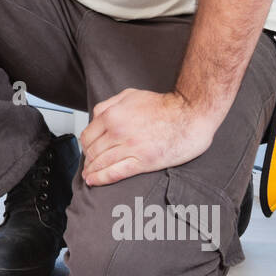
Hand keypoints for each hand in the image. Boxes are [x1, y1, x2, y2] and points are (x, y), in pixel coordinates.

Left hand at [79, 88, 217, 186]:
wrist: (189, 114)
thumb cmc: (163, 105)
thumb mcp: (129, 95)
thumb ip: (109, 105)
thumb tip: (95, 117)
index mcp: (112, 115)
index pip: (87, 136)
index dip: (85, 145)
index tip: (87, 150)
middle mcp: (118, 132)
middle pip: (92, 151)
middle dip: (87, 160)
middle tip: (88, 165)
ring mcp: (130, 148)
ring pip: (101, 163)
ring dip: (92, 171)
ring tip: (89, 176)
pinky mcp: (143, 161)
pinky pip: (116, 173)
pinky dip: (101, 179)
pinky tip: (94, 181)